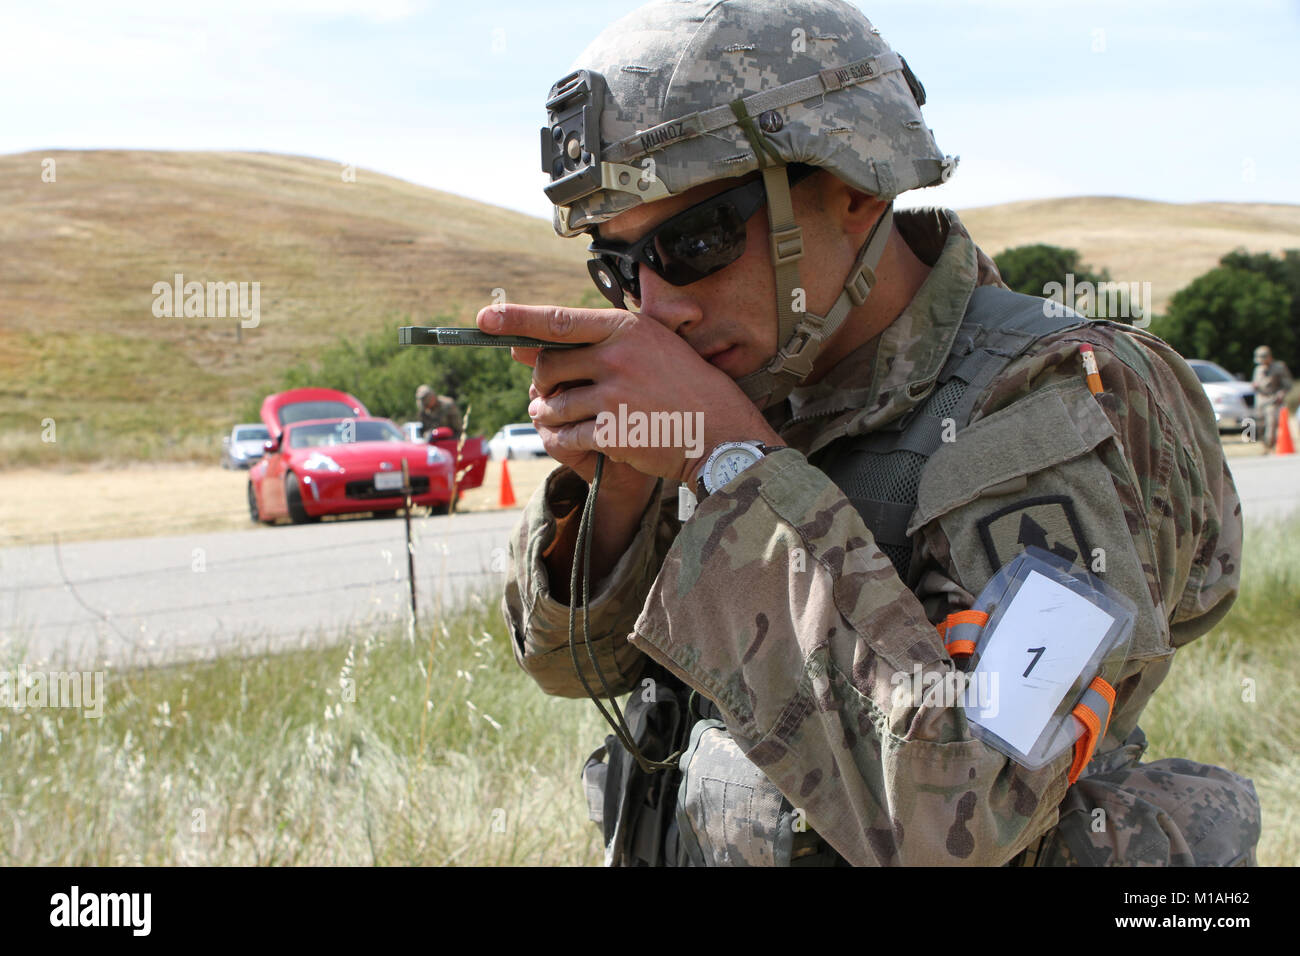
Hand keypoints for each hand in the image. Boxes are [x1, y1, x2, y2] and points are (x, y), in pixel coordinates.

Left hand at [477, 303, 780, 484]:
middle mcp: (618, 357)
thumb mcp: (649, 350)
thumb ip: (592, 344)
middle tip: (550, 394)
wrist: (720, 432)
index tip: (484, 320)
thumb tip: (524, 346)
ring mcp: (615, 396)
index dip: (516, 320)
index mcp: (626, 330)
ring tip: (566, 418)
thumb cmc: (684, 388)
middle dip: (541, 384)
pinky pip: (565, 435)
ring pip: (551, 405)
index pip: (559, 321)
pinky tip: (586, 439)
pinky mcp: (613, 432)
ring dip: (548, 415)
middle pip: (547, 367)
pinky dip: (566, 440)